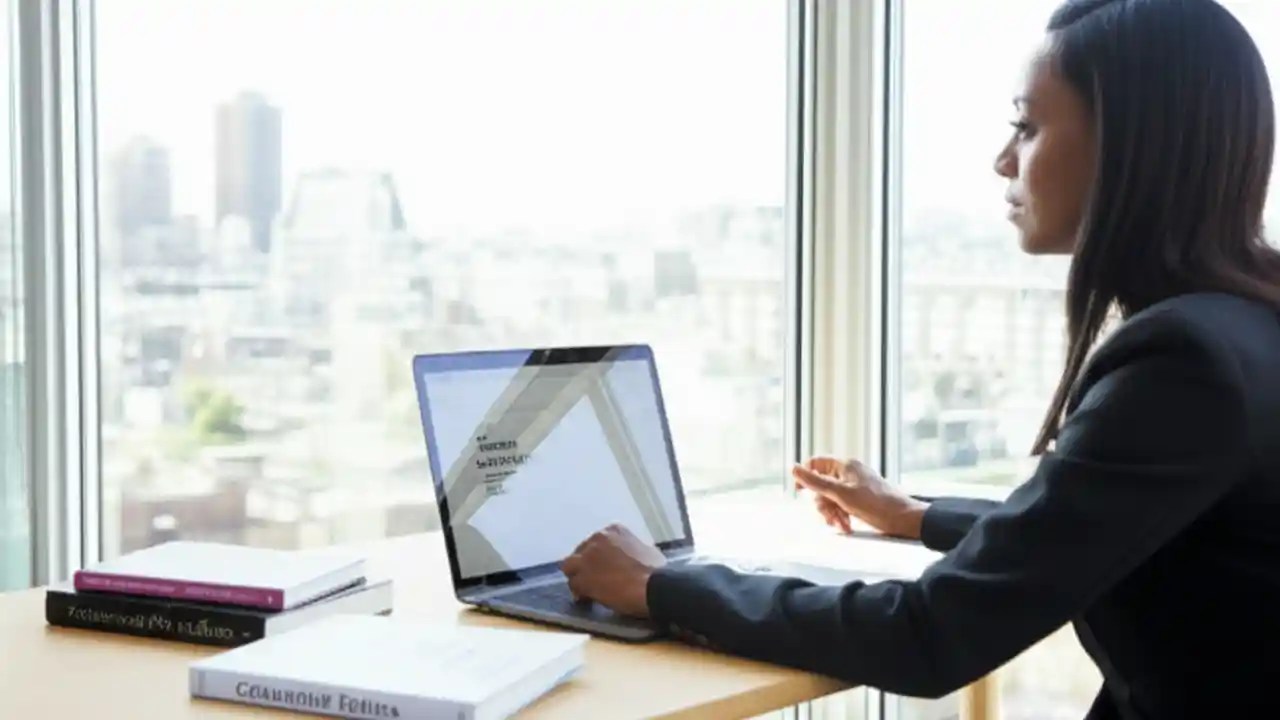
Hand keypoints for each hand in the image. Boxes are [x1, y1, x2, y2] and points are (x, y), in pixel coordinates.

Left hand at [561, 524, 666, 617]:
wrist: (652, 587)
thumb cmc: (656, 571)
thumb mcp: (645, 550)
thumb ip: (630, 549)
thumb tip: (630, 558)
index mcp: (613, 531)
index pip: (596, 541)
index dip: (598, 556)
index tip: (605, 567)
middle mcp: (596, 539)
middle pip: (580, 552)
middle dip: (586, 565)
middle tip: (595, 580)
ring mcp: (586, 558)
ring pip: (570, 566)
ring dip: (577, 577)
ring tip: (586, 590)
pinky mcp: (582, 578)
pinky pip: (573, 585)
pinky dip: (579, 592)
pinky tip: (587, 600)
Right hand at [791, 456, 928, 539]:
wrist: (902, 518)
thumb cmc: (875, 504)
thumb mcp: (841, 494)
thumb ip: (816, 481)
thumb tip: (794, 468)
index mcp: (844, 465)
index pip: (816, 463)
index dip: (805, 476)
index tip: (799, 491)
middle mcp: (848, 474)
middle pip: (821, 485)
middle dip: (823, 503)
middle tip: (829, 515)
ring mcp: (853, 487)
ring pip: (830, 498)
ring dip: (831, 512)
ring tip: (841, 524)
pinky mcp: (858, 500)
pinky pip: (840, 506)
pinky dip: (840, 516)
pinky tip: (846, 525)